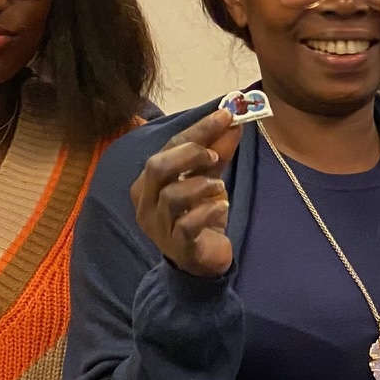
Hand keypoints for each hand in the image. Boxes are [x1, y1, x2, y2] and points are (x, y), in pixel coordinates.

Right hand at [131, 110, 242, 278]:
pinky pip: (187, 225)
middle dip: (190, 154)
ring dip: (202, 186)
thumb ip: (217, 153)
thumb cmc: (199, 217)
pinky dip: (208, 212)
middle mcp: (146, 203)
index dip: (198, 130)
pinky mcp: (178, 247)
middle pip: (157, 167)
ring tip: (219, 188)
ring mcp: (158, 227)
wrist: (201, 264)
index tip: (226, 115)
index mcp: (148, 182)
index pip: (168, 147)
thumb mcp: (208, 180)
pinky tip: (222, 208)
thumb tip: (233, 122)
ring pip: (172, 196)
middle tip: (214, 155)